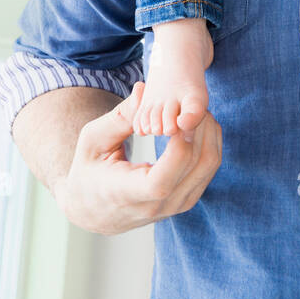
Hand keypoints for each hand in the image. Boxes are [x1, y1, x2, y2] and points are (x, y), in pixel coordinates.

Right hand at [54, 82, 221, 235]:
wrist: (92, 208)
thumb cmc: (89, 168)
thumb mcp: (92, 139)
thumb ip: (120, 117)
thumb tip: (143, 90)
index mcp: (125, 194)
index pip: (161, 182)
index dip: (178, 150)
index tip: (180, 121)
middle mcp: (153, 207)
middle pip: (193, 170)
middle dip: (200, 131)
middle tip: (196, 105)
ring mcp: (172, 208)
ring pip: (206, 171)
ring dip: (210, 137)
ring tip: (200, 113)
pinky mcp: (183, 202)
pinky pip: (207, 173)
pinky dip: (210, 146)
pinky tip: (201, 127)